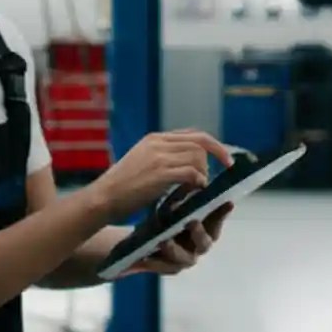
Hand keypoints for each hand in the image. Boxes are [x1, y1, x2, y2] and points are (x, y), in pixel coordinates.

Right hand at [84, 129, 232, 223]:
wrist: (103, 198)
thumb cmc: (122, 187)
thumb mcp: (142, 163)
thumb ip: (163, 158)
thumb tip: (188, 165)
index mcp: (155, 139)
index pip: (192, 134)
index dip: (211, 144)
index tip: (223, 156)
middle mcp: (158, 143)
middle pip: (200, 141)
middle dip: (218, 153)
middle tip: (228, 167)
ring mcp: (159, 157)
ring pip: (198, 156)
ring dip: (205, 172)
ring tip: (200, 186)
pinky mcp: (161, 173)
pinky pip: (192, 172)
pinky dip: (199, 181)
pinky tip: (195, 190)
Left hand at [128, 202, 233, 275]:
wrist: (143, 239)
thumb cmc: (165, 218)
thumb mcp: (174, 203)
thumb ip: (186, 195)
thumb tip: (196, 182)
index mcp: (205, 229)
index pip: (216, 221)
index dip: (222, 214)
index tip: (227, 203)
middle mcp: (197, 246)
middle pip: (204, 243)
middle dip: (199, 233)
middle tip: (192, 222)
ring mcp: (183, 259)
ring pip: (184, 258)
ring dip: (175, 249)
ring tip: (164, 241)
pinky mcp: (167, 268)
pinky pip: (164, 268)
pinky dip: (156, 262)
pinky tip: (146, 257)